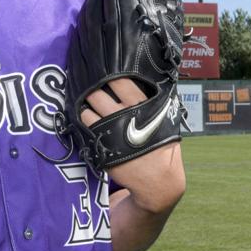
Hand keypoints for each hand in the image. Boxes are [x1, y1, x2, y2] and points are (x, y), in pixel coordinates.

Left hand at [80, 79, 185, 213]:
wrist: (157, 179)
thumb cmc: (162, 146)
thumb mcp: (167, 118)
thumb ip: (156, 99)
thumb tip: (149, 78)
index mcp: (144, 105)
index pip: (121, 81)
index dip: (109, 73)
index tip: (104, 71)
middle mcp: (125, 115)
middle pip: (98, 93)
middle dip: (92, 87)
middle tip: (90, 85)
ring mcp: (112, 130)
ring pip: (88, 107)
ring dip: (85, 102)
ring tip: (86, 100)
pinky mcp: (102, 144)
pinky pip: (85, 124)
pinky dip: (83, 118)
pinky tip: (85, 116)